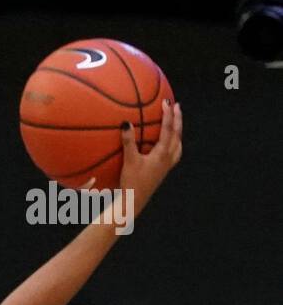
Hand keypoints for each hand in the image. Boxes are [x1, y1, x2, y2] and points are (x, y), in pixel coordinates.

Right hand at [118, 99, 182, 218]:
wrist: (135, 201)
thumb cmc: (132, 182)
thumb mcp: (128, 160)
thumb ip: (128, 141)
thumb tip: (126, 123)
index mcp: (162, 154)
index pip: (168, 130)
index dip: (168, 115)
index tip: (168, 102)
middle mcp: (168, 158)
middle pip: (177, 135)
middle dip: (178, 120)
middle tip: (177, 106)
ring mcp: (167, 165)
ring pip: (178, 144)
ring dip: (178, 132)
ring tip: (176, 124)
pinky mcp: (163, 171)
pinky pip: (174, 154)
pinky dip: (174, 145)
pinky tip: (168, 145)